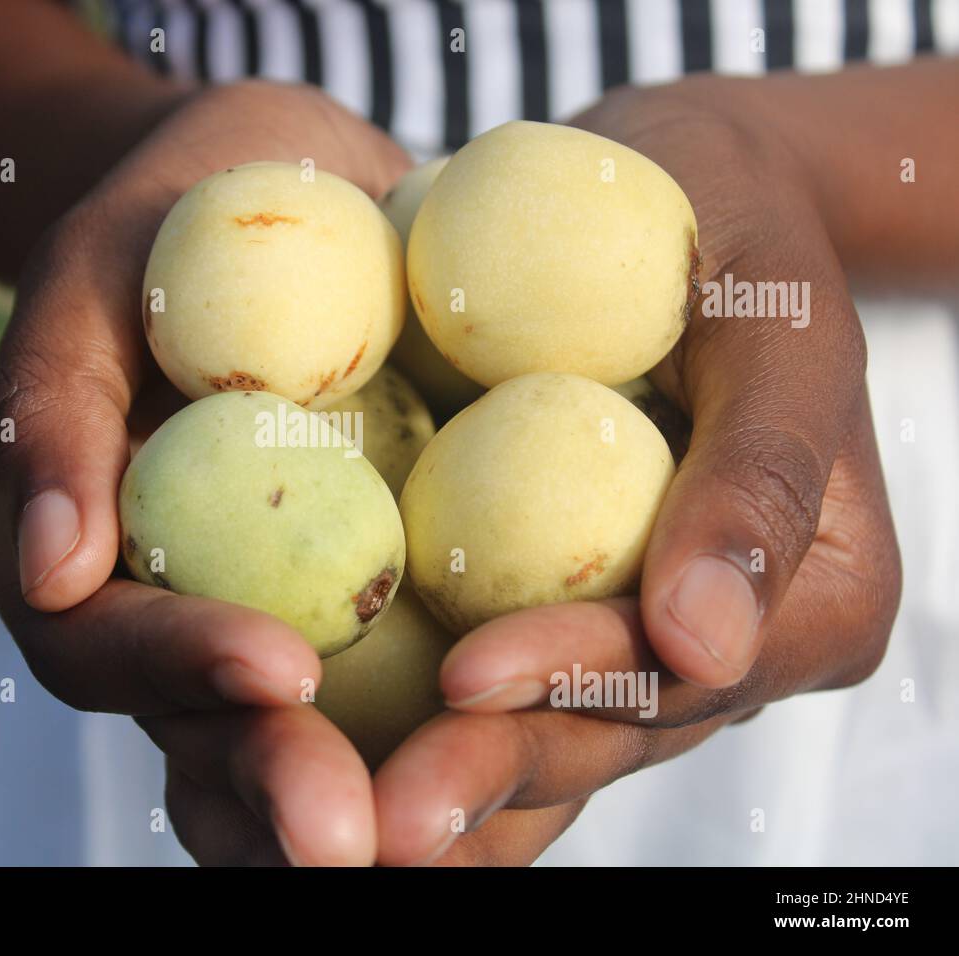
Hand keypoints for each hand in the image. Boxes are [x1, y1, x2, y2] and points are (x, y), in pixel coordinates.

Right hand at [0, 80, 410, 864]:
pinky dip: (440, 741)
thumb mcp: (95, 268)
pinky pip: (395, 689)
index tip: (283, 668)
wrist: (291, 190)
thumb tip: (47, 571)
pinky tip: (513, 783)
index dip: (179, 664)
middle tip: (350, 839)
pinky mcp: (360, 601)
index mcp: (71, 547)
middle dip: (272, 782)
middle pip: (196, 729)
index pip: (102, 641)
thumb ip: (52, 401)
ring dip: (360, 798)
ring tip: (430, 849)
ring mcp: (260, 613)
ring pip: (288, 740)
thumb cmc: (174, 210)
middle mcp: (162, 606)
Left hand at [370, 80, 901, 865]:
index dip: (575, 680)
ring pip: (535, 738)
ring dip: (435, 783)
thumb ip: (761, 470)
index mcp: (814, 597)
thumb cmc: (729, 230)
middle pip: (601, 734)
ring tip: (328, 824)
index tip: (463, 679)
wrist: (663, 200)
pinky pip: (479, 688)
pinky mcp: (545, 614)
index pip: (685, 665)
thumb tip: (705, 641)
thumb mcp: (771, 317)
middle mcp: (719, 648)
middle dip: (484, 773)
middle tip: (375, 824)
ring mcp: (627, 644)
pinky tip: (310, 755)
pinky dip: (400, 727)